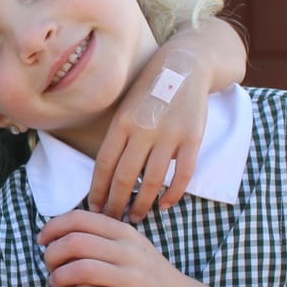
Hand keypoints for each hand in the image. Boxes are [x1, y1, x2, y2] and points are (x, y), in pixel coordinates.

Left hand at [40, 209, 199, 286]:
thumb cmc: (149, 274)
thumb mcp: (131, 245)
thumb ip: (103, 233)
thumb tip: (66, 225)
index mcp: (124, 233)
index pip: (79, 219)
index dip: (53, 227)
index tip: (41, 239)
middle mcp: (128, 251)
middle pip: (75, 242)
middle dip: (52, 253)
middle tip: (47, 264)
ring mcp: (131, 277)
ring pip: (82, 270)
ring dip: (59, 276)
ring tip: (54, 282)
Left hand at [87, 45, 216, 222]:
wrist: (185, 67)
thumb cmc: (149, 91)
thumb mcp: (125, 108)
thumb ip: (118, 138)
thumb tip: (106, 177)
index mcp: (122, 123)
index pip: (104, 164)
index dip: (98, 190)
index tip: (94, 208)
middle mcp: (142, 130)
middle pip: (125, 177)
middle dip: (116, 203)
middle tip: (113, 219)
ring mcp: (169, 135)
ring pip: (151, 180)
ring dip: (142, 204)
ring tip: (136, 216)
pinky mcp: (192, 138)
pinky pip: (182, 174)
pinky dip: (173, 194)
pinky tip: (165, 205)